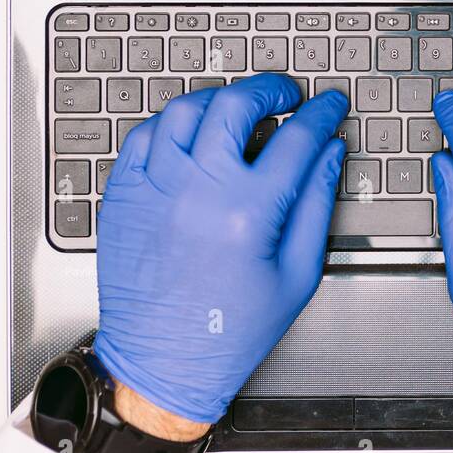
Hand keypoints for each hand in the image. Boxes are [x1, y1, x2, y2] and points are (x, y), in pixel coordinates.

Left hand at [92, 75, 348, 423]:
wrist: (164, 363)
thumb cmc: (230, 330)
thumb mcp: (297, 273)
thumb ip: (316, 204)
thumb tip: (328, 154)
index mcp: (247, 213)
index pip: (296, 138)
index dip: (321, 114)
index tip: (328, 106)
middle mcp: (196, 191)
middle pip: (235, 104)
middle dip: (270, 89)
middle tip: (285, 95)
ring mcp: (154, 189)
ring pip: (185, 110)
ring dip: (220, 100)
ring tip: (239, 110)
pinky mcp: (123, 196)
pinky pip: (143, 136)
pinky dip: (172, 124)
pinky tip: (192, 135)